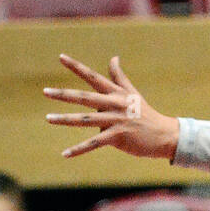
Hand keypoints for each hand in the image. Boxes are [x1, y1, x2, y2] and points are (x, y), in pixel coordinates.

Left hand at [45, 53, 180, 160]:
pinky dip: (79, 149)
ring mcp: (116, 120)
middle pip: (85, 97)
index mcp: (116, 93)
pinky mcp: (118, 137)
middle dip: (64, 94)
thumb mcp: (132, 93)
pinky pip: (94, 143)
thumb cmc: (146, 114)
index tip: (61, 57)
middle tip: (45, 91)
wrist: (164, 134)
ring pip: (86, 119)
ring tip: (48, 118)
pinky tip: (65, 154)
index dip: (76, 67)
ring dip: (65, 119)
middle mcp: (114, 104)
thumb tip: (113, 57)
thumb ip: (119, 76)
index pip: (92, 77)